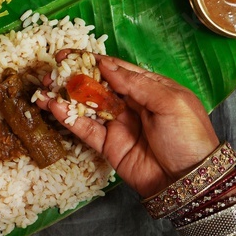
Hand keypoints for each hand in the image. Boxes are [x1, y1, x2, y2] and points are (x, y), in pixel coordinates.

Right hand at [38, 56, 218, 198]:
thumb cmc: (188, 137)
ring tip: (44, 88)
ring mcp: (118, 125)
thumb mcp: (170, 102)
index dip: (94, 61)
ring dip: (65, 96)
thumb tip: (106, 65)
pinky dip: (68, 118)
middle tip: (52, 69)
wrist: (190, 181)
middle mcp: (131, 104)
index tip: (71, 54)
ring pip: (86, 106)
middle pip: (97, 85)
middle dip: (74, 76)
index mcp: (150, 89)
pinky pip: (84, 128)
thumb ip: (137, 84)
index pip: (117, 70)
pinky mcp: (108, 145)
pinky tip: (53, 107)